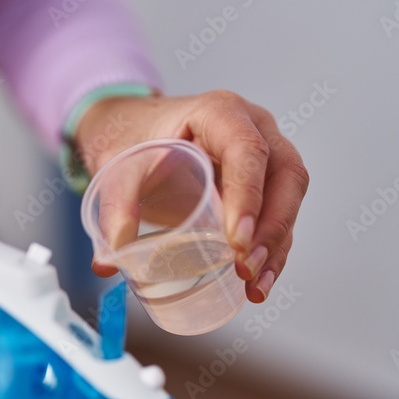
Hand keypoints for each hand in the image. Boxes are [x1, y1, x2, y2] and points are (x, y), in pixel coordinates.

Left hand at [74, 91, 308, 302]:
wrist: (135, 133)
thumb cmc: (134, 141)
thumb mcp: (119, 168)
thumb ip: (115, 207)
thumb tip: (110, 261)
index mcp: (221, 113)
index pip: (248, 150)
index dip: (249, 196)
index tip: (237, 240)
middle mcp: (254, 129)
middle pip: (285, 175)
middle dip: (271, 227)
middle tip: (246, 266)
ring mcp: (264, 158)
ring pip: (288, 200)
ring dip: (276, 247)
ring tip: (254, 285)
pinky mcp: (262, 187)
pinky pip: (278, 219)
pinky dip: (272, 253)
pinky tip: (258, 284)